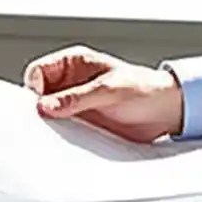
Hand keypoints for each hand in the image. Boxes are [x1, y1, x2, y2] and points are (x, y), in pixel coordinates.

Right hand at [22, 45, 183, 143]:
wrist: (167, 110)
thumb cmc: (145, 88)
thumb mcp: (109, 90)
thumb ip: (76, 97)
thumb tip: (46, 106)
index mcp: (74, 62)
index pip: (38, 72)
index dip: (35, 89)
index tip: (41, 106)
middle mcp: (71, 81)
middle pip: (38, 94)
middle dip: (39, 108)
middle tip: (48, 121)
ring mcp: (75, 102)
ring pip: (47, 113)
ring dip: (51, 123)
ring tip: (63, 130)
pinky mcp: (82, 121)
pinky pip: (61, 128)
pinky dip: (61, 135)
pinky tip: (70, 139)